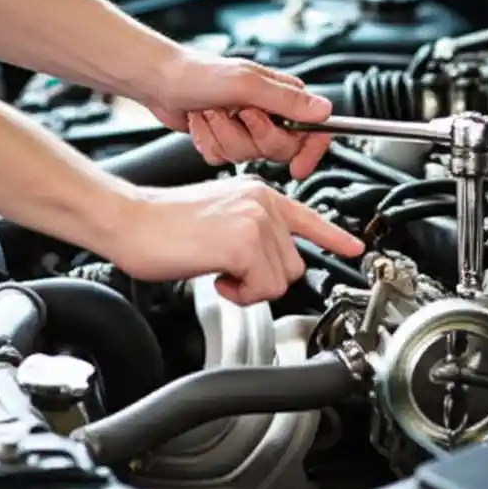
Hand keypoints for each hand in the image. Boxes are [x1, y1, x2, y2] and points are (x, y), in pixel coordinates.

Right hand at [107, 177, 363, 304]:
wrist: (132, 221)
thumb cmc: (163, 224)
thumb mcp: (219, 217)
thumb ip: (252, 232)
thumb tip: (267, 263)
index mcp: (259, 195)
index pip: (308, 218)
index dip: (335, 238)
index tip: (355, 249)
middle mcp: (264, 204)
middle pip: (293, 265)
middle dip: (263, 280)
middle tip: (228, 272)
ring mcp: (257, 222)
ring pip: (279, 280)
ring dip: (250, 288)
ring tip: (219, 270)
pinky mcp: (245, 244)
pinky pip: (261, 289)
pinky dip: (239, 293)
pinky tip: (216, 276)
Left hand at [140, 47, 332, 178]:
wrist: (160, 82)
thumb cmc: (198, 73)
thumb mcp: (247, 85)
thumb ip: (287, 101)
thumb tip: (324, 111)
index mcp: (283, 96)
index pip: (314, 129)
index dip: (310, 150)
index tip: (299, 166)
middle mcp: (269, 113)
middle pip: (280, 149)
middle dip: (251, 136)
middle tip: (238, 115)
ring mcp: (247, 128)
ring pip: (249, 156)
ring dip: (224, 136)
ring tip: (212, 113)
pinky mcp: (227, 140)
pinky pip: (226, 159)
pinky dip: (211, 143)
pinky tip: (203, 124)